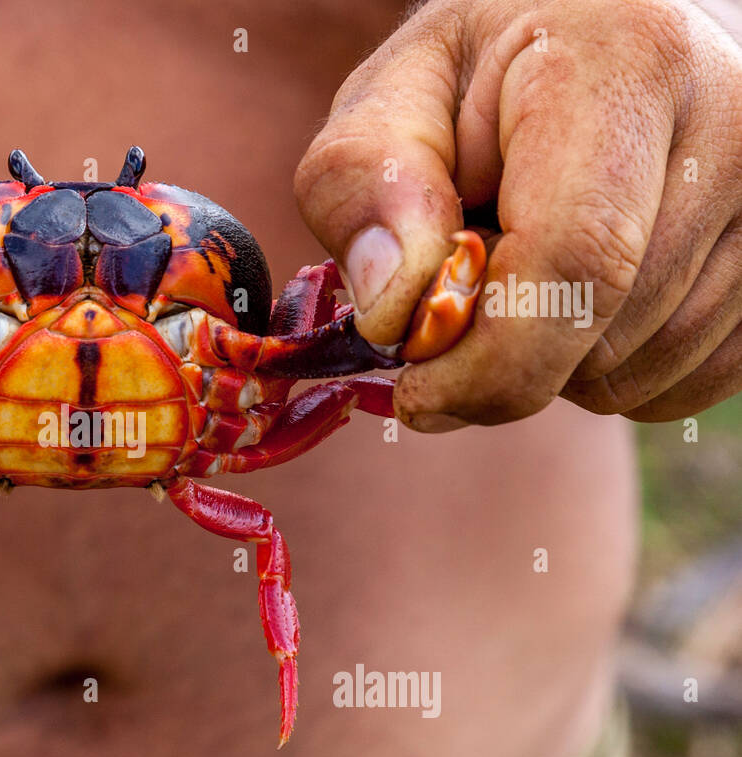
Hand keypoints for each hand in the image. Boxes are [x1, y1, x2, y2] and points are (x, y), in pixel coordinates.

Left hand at [295, 0, 741, 428]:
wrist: (576, 54)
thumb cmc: (470, 85)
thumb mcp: (390, 102)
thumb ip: (363, 186)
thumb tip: (395, 310)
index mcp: (626, 61)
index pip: (576, 259)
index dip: (488, 359)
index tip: (417, 392)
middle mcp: (733, 123)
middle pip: (604, 334)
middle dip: (503, 354)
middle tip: (468, 282)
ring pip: (640, 373)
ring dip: (554, 361)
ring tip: (532, 265)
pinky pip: (683, 386)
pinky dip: (609, 372)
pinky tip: (585, 296)